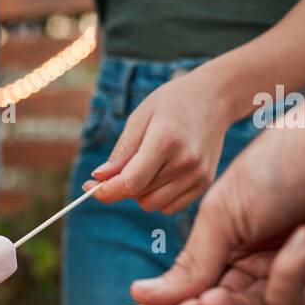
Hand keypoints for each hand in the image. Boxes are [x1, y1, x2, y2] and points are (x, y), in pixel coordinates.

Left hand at [84, 64, 236, 213]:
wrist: (215, 97)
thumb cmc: (172, 103)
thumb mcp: (140, 118)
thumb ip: (120, 152)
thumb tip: (98, 178)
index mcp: (166, 141)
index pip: (131, 182)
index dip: (106, 191)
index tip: (89, 186)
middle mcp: (186, 162)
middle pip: (139, 195)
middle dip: (122, 186)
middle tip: (121, 165)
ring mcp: (198, 175)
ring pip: (153, 205)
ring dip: (140, 193)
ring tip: (146, 164)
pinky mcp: (205, 183)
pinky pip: (170, 207)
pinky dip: (158, 197)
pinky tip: (161, 173)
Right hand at [129, 126, 304, 304]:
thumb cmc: (280, 164)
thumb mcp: (221, 213)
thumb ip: (192, 263)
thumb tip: (145, 298)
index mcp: (232, 241)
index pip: (198, 284)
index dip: (175, 302)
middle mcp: (262, 262)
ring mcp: (296, 277)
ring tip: (209, 300)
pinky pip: (291, 298)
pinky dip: (289, 271)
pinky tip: (301, 236)